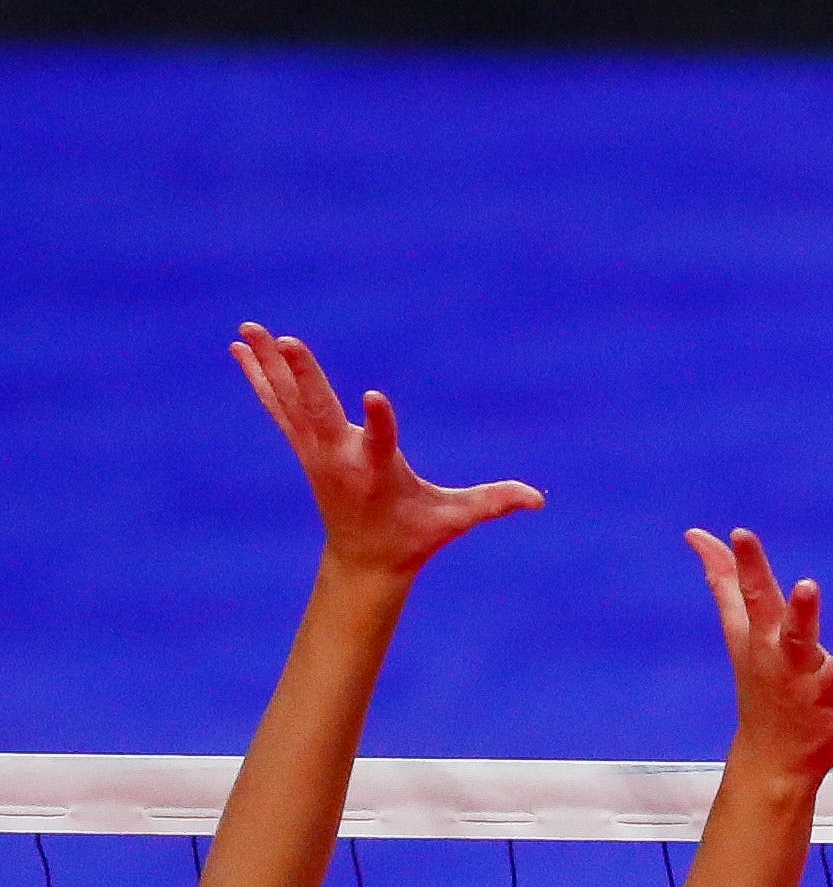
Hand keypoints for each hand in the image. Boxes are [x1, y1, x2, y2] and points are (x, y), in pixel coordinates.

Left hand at [231, 324, 541, 579]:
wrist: (363, 560)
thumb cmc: (415, 535)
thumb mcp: (454, 520)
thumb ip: (493, 503)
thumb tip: (538, 499)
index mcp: (378, 474)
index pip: (381, 444)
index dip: (380, 422)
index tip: (376, 396)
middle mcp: (340, 459)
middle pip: (319, 412)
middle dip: (303, 377)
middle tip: (286, 340)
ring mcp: (316, 451)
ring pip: (288, 401)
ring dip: (269, 365)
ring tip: (249, 326)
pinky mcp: (304, 446)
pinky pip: (277, 406)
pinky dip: (259, 376)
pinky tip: (241, 347)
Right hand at [684, 528, 832, 789]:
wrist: (770, 759)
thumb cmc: (758, 683)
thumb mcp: (740, 634)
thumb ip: (727, 584)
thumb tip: (697, 534)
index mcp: (766, 642)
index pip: (755, 598)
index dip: (748, 566)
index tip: (742, 534)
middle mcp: (791, 667)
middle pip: (795, 635)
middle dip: (799, 612)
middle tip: (806, 585)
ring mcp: (818, 696)